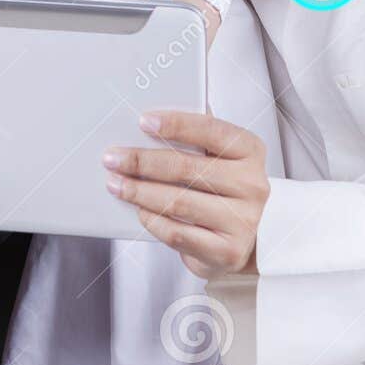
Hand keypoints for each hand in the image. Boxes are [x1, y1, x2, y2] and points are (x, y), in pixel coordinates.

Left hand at [103, 111, 269, 278]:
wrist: (249, 239)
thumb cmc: (227, 189)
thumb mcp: (221, 157)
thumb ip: (198, 134)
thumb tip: (157, 114)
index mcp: (250, 151)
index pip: (211, 130)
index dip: (176, 124)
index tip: (143, 121)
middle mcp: (251, 184)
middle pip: (187, 168)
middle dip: (142, 161)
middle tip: (113, 159)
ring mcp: (242, 220)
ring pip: (178, 202)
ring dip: (140, 192)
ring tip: (116, 184)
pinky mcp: (227, 251)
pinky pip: (178, 234)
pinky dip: (153, 220)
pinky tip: (139, 210)